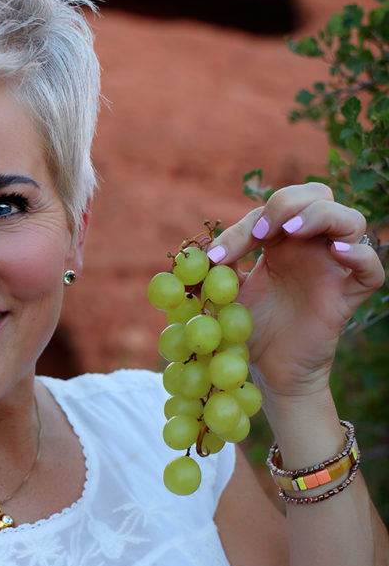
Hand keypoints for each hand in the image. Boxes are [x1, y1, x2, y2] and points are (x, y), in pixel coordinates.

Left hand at [206, 183, 383, 401]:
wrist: (264, 370)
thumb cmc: (247, 329)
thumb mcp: (225, 294)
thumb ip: (214, 271)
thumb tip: (196, 254)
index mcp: (283, 241)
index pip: (275, 207)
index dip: (250, 220)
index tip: (220, 256)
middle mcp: (312, 247)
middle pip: (319, 195)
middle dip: (290, 202)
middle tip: (264, 230)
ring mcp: (333, 269)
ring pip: (352, 221)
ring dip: (322, 216)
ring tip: (292, 231)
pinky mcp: (347, 297)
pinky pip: (371, 269)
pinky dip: (360, 256)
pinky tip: (337, 255)